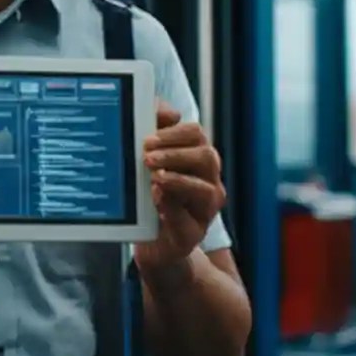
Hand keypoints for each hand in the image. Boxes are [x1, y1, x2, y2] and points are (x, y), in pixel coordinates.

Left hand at [133, 101, 225, 270]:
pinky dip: (172, 209)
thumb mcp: (148, 161)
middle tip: (147, 156)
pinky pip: (189, 223)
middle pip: (207, 156)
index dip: (174, 132)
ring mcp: (205, 210)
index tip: (148, 137)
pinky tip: (157, 201)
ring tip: (154, 177)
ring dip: (178, 180)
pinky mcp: (192, 235)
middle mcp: (208, 182)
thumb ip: (154, 130)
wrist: (151, 242)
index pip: (196, 134)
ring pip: (206, 190)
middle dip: (175, 153)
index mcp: (197, 159)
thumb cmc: (150, 196)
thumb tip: (169, 112)